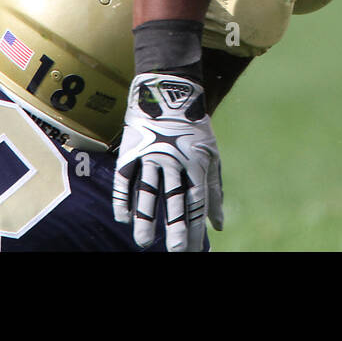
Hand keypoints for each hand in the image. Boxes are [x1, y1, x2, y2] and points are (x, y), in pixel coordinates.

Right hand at [113, 73, 222, 251]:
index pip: (195, 203)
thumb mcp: (211, 155)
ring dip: (145, 218)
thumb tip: (218, 225)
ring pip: (147, 192)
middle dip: (174, 228)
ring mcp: (150, 156)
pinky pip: (125, 178)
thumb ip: (214, 191)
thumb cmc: (194, 127)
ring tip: (144, 243)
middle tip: (175, 252)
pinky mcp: (131, 150)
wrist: (168, 90)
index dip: (194, 229)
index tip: (191, 250)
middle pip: (173, 200)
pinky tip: (123, 218)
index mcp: (195, 164)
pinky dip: (123, 198)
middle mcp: (173, 162)